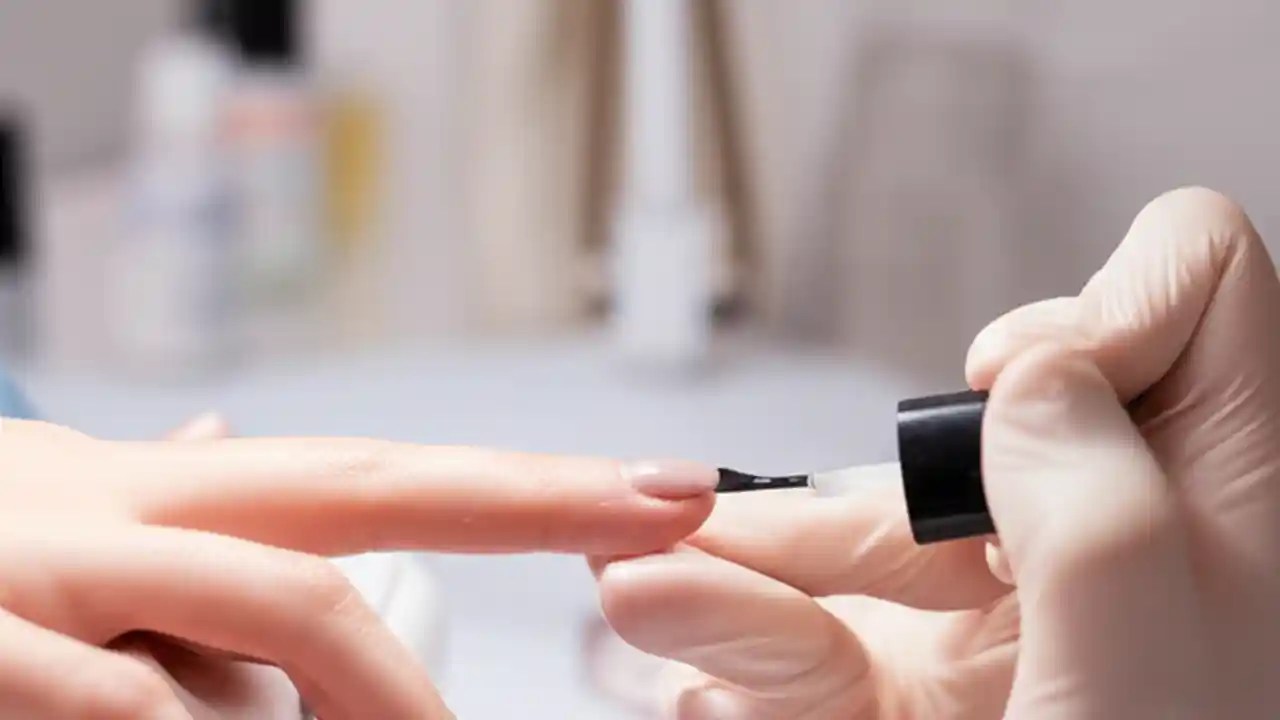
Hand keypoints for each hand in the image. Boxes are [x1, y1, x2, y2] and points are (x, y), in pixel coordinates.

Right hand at [0, 414, 715, 719]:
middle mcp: (148, 507)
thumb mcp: (98, 526)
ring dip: (350, 684)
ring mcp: (65, 570)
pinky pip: (119, 702)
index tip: (675, 490)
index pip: (393, 479)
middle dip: (525, 504)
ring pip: (271, 610)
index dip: (539, 484)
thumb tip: (251, 456)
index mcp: (189, 496)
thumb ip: (201, 532)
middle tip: (643, 538)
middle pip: (367, 498)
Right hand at [592, 187, 1278, 717]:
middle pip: (981, 421)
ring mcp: (1016, 613)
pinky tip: (680, 623)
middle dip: (876, 480)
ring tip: (651, 589)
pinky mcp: (936, 681)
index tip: (1030, 402)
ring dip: (759, 554)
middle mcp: (1123, 536)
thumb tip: (1032, 378)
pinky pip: (825, 630)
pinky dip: (742, 627)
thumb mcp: (1150, 672)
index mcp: (1232, 503)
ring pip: (871, 535)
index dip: (1098, 310)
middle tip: (788, 535)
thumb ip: (1102, 498)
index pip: (1194, 290)